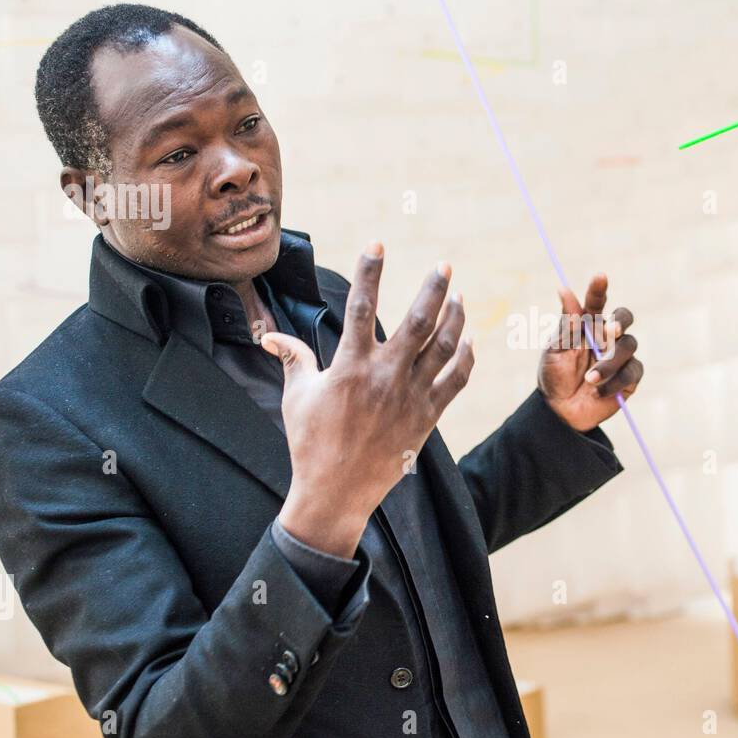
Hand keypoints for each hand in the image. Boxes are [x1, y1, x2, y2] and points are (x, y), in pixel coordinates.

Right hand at [260, 243, 473, 557]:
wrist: (336, 492)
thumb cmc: (310, 443)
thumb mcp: (296, 397)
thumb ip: (292, 359)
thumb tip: (269, 336)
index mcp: (350, 367)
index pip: (361, 308)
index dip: (370, 273)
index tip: (377, 245)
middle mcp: (384, 377)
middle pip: (418, 322)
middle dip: (433, 289)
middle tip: (444, 266)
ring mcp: (410, 397)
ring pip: (443, 348)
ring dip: (455, 317)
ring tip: (459, 296)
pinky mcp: (427, 418)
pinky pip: (455, 381)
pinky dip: (465, 357)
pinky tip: (467, 339)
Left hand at [537, 272, 642, 431]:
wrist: (560, 411)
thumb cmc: (554, 376)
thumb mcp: (555, 349)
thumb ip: (566, 323)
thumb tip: (564, 288)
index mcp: (587, 325)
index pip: (597, 302)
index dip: (599, 289)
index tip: (600, 277)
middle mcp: (607, 337)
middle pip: (624, 318)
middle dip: (620, 321)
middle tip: (610, 330)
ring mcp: (620, 356)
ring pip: (628, 346)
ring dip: (609, 362)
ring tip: (589, 378)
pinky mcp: (630, 377)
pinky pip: (632, 372)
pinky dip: (615, 381)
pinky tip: (599, 390)